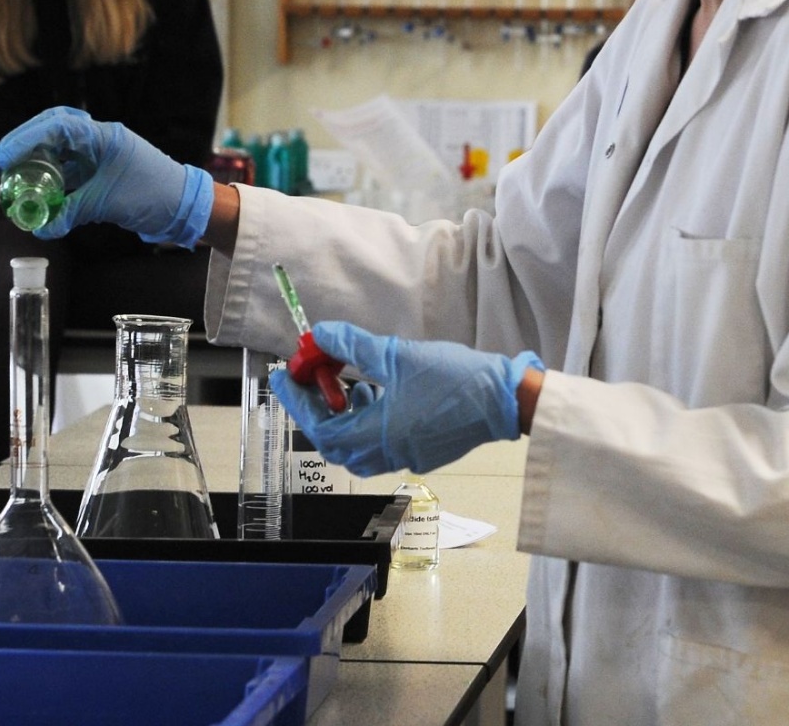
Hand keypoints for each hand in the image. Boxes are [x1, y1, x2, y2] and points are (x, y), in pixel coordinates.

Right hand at [0, 107, 213, 246]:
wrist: (184, 207)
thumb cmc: (154, 195)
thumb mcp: (107, 203)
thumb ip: (71, 213)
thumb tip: (41, 228)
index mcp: (103, 136)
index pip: (56, 126)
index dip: (23, 139)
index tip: (2, 158)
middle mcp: (99, 139)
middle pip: (52, 130)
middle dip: (23, 145)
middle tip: (0, 165)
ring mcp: (101, 154)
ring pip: (59, 150)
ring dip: (36, 163)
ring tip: (14, 181)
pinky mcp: (102, 172)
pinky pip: (69, 169)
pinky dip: (52, 180)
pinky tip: (38, 195)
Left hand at [269, 320, 543, 475]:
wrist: (505, 399)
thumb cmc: (455, 378)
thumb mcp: (396, 355)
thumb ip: (354, 345)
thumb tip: (319, 333)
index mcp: (379, 434)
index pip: (321, 428)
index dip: (296, 403)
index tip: (283, 378)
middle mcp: (389, 452)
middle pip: (335, 443)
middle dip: (315, 410)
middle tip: (307, 380)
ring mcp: (407, 454)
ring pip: (356, 446)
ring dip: (342, 416)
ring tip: (342, 382)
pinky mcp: (422, 449)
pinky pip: (379, 442)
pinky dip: (365, 420)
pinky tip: (374, 392)